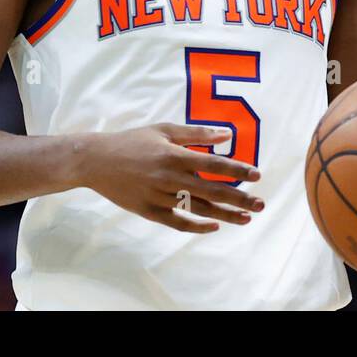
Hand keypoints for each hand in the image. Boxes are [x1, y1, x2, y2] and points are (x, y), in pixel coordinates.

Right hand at [74, 124, 264, 232]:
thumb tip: (226, 135)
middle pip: (211, 191)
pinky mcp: (149, 211)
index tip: (257, 176)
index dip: (237, 170)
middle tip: (261, 204)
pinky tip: (214, 227)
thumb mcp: (163, 130)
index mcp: (174, 155)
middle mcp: (169, 178)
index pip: (212, 164)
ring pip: (198, 209)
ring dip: (224, 215)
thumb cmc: (132, 142)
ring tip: (246, 218)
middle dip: (239, 199)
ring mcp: (159, 197)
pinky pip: (177, 223)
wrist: (95, 161)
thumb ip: (195, 134)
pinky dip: (197, 226)